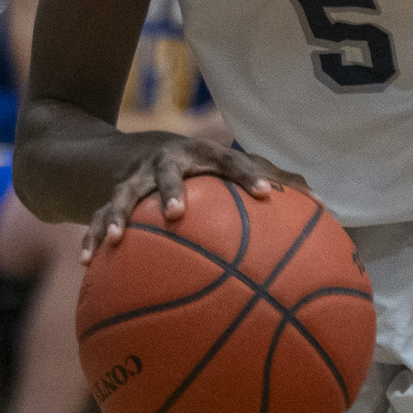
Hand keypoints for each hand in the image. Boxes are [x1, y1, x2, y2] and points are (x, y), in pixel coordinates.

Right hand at [84, 136, 308, 261]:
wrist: (127, 150)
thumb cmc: (198, 167)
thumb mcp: (228, 168)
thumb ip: (274, 181)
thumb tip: (326, 206)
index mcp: (203, 157)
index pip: (230, 161)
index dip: (249, 175)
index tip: (267, 195)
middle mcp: (167, 162)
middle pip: (168, 172)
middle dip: (171, 190)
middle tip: (177, 213)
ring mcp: (135, 178)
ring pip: (125, 195)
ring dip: (118, 215)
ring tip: (114, 240)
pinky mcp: (109, 194)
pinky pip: (97, 217)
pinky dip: (91, 236)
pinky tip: (86, 262)